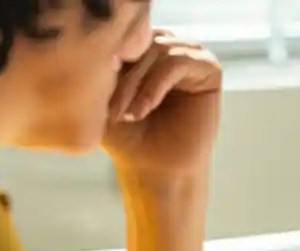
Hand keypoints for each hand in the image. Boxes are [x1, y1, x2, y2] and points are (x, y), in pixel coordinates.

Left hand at [103, 30, 221, 175]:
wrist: (154, 170)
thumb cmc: (126, 137)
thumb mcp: (102, 93)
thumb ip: (100, 60)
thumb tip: (102, 32)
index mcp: (144, 45)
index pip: (121, 32)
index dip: (104, 58)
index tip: (90, 92)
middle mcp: (169, 44)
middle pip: (139, 38)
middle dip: (121, 75)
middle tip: (110, 111)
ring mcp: (191, 54)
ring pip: (156, 49)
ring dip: (136, 83)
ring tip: (126, 115)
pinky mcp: (210, 69)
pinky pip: (177, 61)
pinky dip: (154, 86)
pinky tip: (142, 110)